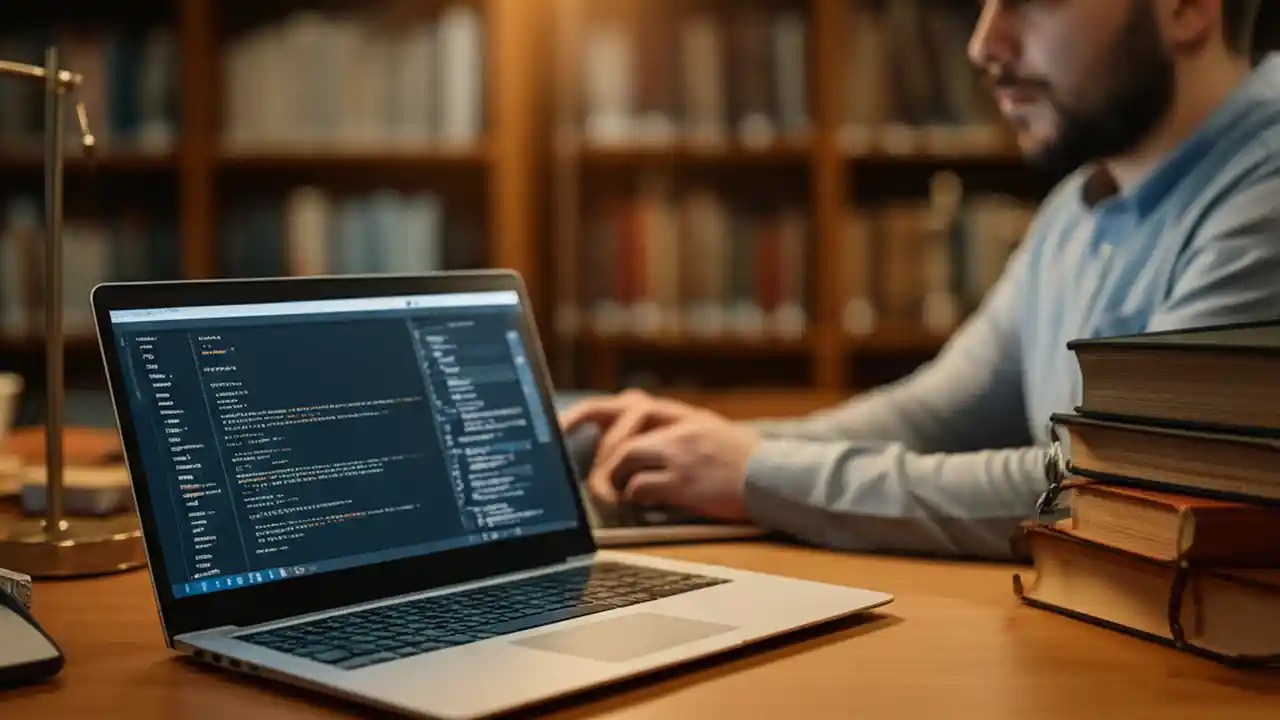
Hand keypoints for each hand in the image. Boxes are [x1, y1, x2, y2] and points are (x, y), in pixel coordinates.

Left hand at [583, 409, 761, 522]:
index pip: (624, 404)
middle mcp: (677, 428)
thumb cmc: (741, 461)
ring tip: (617, 497)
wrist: (777, 478)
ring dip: (612, 480)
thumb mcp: (707, 430)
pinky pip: (640, 487)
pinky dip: (632, 497)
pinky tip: (642, 505)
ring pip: (623, 457)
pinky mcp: (685, 482)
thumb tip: (627, 435)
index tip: (560, 427)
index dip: (585, 413)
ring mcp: (680, 453)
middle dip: (601, 459)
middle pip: (618, 433)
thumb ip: (670, 428)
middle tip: (600, 483)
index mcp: (680, 414)